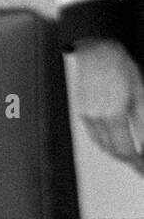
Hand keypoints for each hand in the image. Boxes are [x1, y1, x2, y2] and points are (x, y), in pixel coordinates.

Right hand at [72, 39, 143, 169]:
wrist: (98, 52)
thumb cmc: (120, 67)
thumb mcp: (140, 94)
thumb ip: (142, 123)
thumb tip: (143, 143)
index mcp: (113, 113)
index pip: (125, 149)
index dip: (136, 162)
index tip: (142, 166)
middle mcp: (97, 117)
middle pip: (112, 151)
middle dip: (127, 160)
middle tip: (139, 163)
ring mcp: (87, 115)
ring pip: (102, 145)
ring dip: (116, 153)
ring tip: (129, 154)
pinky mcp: (82, 112)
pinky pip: (94, 135)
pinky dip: (105, 142)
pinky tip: (114, 140)